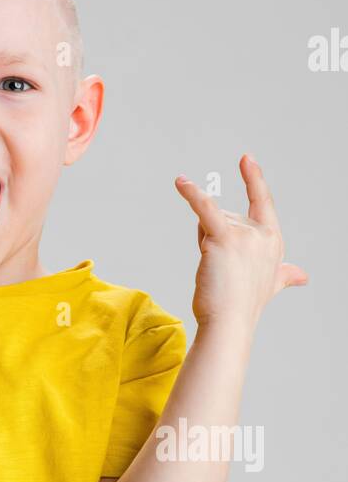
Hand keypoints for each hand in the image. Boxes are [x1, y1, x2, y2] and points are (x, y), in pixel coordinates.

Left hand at [174, 153, 307, 331]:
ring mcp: (245, 235)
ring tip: (212, 268)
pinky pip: (205, 209)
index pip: (261, 204)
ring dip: (203, 241)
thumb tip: (302, 275)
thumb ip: (284, 275)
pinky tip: (181, 183)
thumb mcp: (270, 285)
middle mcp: (262, 235)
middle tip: (218, 268)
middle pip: (225, 217)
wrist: (229, 323)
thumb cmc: (242, 305)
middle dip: (212, 237)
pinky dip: (192, 194)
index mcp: (273, 241)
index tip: (246, 159)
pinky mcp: (223, 238)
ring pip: (210, 223)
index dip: (254, 180)